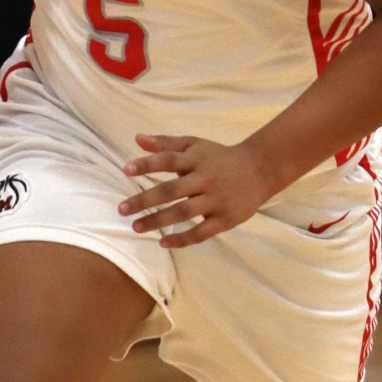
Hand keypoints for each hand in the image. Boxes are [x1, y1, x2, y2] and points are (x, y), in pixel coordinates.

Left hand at [118, 134, 279, 248]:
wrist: (260, 170)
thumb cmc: (219, 157)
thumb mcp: (195, 145)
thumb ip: (166, 143)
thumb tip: (137, 138)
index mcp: (197, 159)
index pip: (168, 160)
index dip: (147, 164)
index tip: (126, 169)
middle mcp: (205, 179)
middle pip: (171, 190)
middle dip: (145, 200)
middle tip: (121, 209)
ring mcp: (216, 200)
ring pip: (183, 212)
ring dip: (158, 221)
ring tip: (136, 227)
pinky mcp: (225, 219)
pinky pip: (201, 232)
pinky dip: (182, 239)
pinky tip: (163, 242)